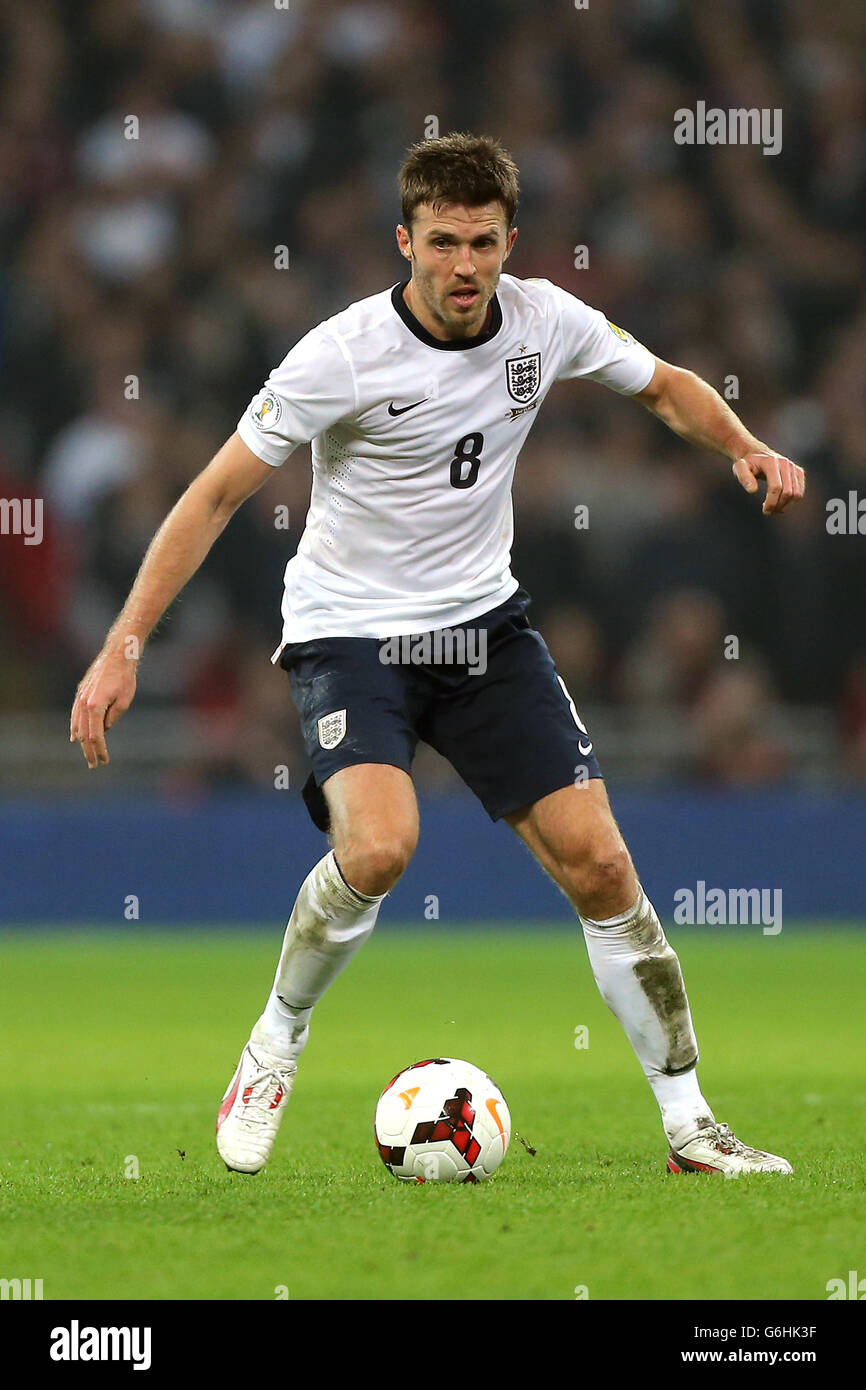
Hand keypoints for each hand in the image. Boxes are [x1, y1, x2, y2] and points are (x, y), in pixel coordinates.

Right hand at [69, 647, 137, 768]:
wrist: (117, 655)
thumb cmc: (124, 678)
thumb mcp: (124, 701)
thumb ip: (112, 718)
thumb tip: (103, 730)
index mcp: (95, 707)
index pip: (96, 736)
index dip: (100, 750)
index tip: (105, 761)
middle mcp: (83, 703)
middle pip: (84, 734)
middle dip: (89, 751)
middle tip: (94, 765)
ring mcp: (80, 698)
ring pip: (77, 725)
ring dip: (81, 742)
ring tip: (86, 754)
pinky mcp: (81, 693)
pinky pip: (75, 715)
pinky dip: (74, 728)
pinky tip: (75, 737)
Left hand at [732, 451, 805, 514]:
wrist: (757, 454)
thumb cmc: (747, 464)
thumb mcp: (739, 468)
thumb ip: (743, 477)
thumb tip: (753, 490)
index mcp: (771, 462)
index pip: (776, 487)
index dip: (771, 502)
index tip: (765, 511)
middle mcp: (785, 463)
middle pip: (787, 492)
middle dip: (778, 506)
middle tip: (768, 511)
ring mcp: (793, 467)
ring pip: (796, 494)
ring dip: (786, 506)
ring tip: (774, 509)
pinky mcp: (798, 472)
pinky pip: (800, 491)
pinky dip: (792, 501)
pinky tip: (780, 503)